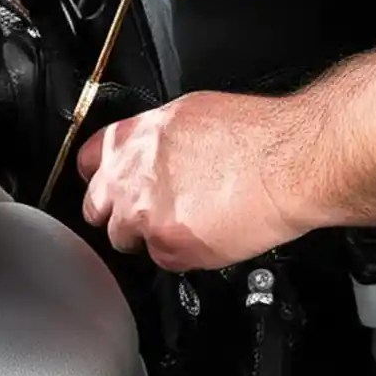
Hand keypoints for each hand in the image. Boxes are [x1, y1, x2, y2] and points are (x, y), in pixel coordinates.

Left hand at [77, 91, 329, 270]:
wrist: (288, 161)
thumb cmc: (254, 134)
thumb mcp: (189, 115)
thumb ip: (156, 140)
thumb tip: (153, 152)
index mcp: (130, 140)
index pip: (87, 163)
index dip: (100, 177)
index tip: (108, 185)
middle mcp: (128, 178)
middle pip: (96, 208)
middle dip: (116, 212)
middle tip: (144, 212)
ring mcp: (144, 215)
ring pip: (124, 239)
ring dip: (147, 235)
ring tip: (184, 222)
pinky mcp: (170, 247)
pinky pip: (163, 261)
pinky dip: (181, 254)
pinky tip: (205, 235)